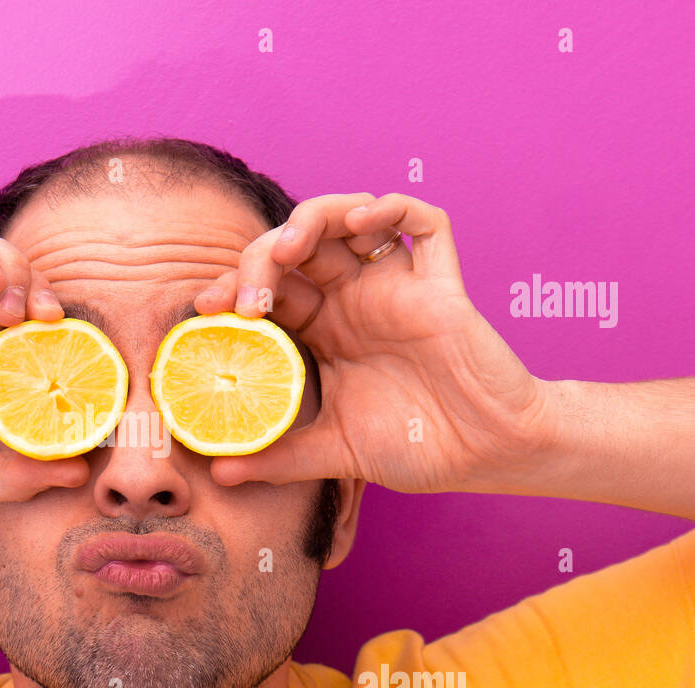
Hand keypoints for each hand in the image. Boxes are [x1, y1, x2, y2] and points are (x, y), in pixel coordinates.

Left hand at [194, 192, 556, 493]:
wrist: (488, 456)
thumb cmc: (418, 447)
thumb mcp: (335, 452)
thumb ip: (279, 458)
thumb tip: (220, 472)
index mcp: (325, 331)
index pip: (270, 288)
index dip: (234, 287)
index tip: (206, 310)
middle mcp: (355, 301)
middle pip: (298, 247)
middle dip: (260, 258)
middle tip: (244, 298)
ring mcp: (397, 288)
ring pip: (350, 217)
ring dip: (312, 219)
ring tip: (287, 250)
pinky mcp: (442, 286)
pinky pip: (425, 224)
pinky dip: (391, 209)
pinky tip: (361, 225)